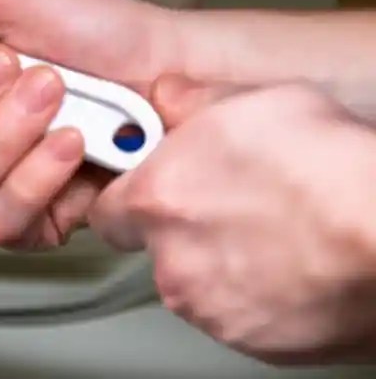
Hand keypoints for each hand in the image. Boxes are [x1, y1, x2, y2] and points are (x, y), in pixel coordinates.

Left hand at [93, 78, 375, 364]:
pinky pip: (242, 317)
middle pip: (155, 248)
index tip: (156, 187)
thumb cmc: (336, 170)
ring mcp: (212, 308)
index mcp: (158, 200)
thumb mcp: (255, 102)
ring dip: (223, 265)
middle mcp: (173, 261)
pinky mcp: (255, 344)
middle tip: (234, 206)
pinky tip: (296, 267)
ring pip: (198, 284)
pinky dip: (261, 299)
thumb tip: (168, 98)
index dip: (133, 197)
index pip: (107, 209)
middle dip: (184, 230)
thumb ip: (192, 104)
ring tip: (277, 235)